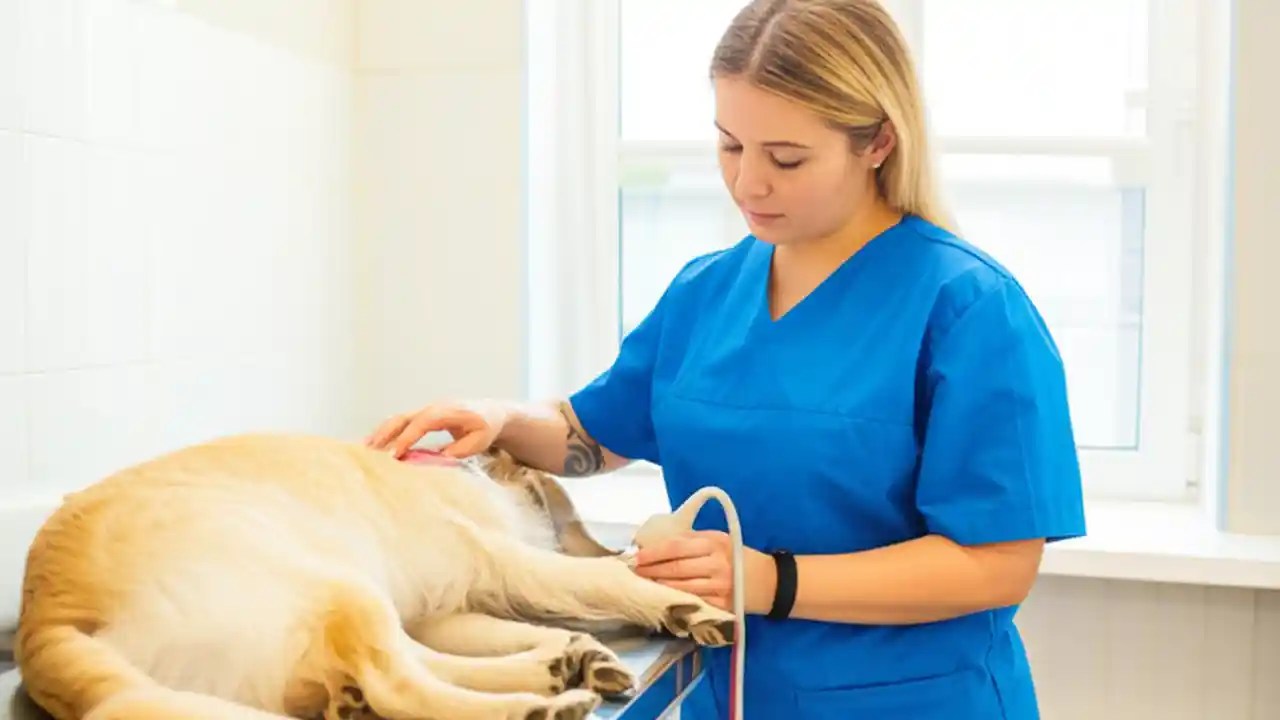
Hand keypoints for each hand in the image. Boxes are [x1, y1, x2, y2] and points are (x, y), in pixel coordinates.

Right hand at [364, 400, 509, 458]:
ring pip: (399, 419)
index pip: (422, 423)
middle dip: (386, 433)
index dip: (407, 437)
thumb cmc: (486, 426)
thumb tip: (438, 459)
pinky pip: (403, 423)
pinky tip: (377, 445)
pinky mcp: (424, 417)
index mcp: (446, 411)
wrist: (492, 412)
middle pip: (404, 417)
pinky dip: (389, 432)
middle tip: (370, 450)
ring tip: (365, 449)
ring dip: (382, 433)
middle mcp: (433, 408)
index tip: (395, 454)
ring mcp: (427, 411)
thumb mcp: (479, 440)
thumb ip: (460, 449)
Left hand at [632, 531, 775, 612]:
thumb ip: (693, 540)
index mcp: (714, 543)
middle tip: (634, 572)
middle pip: (675, 568)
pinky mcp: (722, 606)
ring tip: (645, 585)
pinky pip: (693, 603)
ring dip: (659, 587)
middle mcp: (717, 564)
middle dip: (651, 570)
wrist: (771, 582)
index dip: (654, 552)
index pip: (676, 546)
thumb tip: (659, 544)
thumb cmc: (739, 558)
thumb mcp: (720, 540)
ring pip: (681, 588)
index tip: (636, 556)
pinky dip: (676, 601)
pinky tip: (664, 599)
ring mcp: (720, 587)